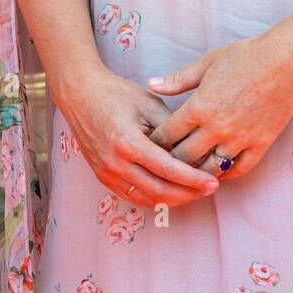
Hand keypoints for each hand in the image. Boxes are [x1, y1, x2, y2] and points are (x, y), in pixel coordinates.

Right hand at [53, 63, 220, 209]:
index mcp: (128, 143)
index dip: (192, 179)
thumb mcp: (148, 103)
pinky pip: (133, 195)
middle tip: (210, 189)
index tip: (212, 182)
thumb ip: (171, 128)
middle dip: (188, 193)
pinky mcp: (102, 177)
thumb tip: (194, 149)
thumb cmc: (115, 93)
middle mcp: (115, 163)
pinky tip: (171, 190)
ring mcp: (106, 173)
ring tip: (194, 191)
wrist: (80, 94)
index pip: (167, 169)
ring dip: (173, 199)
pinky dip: (155, 197)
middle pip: (159, 191)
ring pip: (147, 198)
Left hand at [144, 29, 292, 181]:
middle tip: (167, 160)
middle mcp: (216, 128)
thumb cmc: (244, 56)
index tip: (153, 142)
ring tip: (191, 169)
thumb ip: (178, 79)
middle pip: (184, 157)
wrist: (285, 60)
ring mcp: (239, 139)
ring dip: (198, 171)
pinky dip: (226, 173)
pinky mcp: (260, 145)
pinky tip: (219, 169)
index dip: (156, 141)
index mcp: (199, 107)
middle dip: (172, 160)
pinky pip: (238, 169)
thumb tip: (152, 84)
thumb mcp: (206, 63)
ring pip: (210, 169)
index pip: (168, 134)